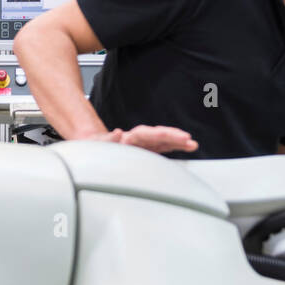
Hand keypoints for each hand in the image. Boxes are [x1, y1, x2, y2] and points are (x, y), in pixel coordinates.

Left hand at [83, 125, 197, 153]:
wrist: (91, 147)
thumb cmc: (94, 147)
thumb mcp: (96, 145)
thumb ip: (108, 140)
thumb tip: (117, 133)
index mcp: (128, 138)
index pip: (147, 135)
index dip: (161, 136)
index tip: (174, 137)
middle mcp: (138, 140)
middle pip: (158, 136)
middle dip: (173, 137)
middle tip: (189, 140)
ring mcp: (143, 145)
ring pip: (162, 142)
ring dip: (177, 142)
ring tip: (193, 144)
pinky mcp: (146, 152)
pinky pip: (161, 148)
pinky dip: (173, 147)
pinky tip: (186, 147)